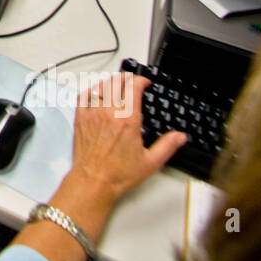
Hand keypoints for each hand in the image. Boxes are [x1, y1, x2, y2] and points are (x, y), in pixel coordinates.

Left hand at [67, 73, 185, 204]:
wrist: (93, 181)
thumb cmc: (117, 174)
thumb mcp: (150, 162)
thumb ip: (167, 146)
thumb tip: (179, 137)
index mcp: (127, 120)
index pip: (134, 87)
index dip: (141, 80)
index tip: (145, 83)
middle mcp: (109, 113)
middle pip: (117, 82)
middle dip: (127, 78)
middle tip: (133, 82)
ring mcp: (92, 114)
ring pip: (101, 86)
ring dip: (111, 81)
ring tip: (118, 85)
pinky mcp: (80, 119)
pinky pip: (84, 96)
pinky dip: (92, 90)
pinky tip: (97, 92)